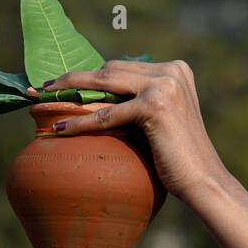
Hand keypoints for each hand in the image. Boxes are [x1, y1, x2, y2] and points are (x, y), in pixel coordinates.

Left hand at [29, 59, 227, 205]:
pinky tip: (59, 129)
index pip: (122, 67)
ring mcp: (165, 85)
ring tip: (44, 99)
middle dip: (74, 77)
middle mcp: (171, 70)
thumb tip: (101, 101)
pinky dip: (80, 122)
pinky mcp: (155, 106)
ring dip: (70, 90)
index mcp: (174, 69)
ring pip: (105, 83)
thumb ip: (141, 103)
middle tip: (45, 87)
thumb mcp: (160, 121)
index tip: (63, 82)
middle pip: (110, 69)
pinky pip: (106, 114)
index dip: (90, 74)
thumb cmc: (179, 159)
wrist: (203, 180)